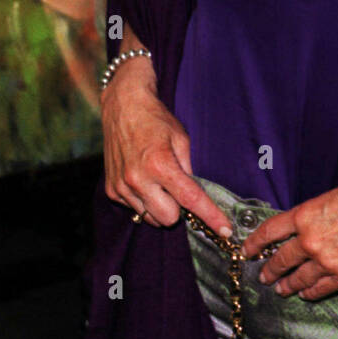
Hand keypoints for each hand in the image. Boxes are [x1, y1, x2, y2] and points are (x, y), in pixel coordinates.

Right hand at [101, 57, 231, 236]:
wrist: (123, 107)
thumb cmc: (156, 120)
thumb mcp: (181, 138)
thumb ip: (189, 168)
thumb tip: (196, 194)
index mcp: (160, 164)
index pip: (190, 199)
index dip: (210, 216)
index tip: (225, 230)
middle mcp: (138, 179)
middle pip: (168, 218)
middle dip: (178, 210)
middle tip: (179, 190)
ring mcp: (122, 187)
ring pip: (150, 218)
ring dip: (160, 206)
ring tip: (159, 182)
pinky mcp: (111, 190)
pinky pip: (135, 209)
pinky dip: (144, 200)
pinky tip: (144, 180)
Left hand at [240, 148, 337, 300]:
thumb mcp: (330, 198)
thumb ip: (312, 218)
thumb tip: (299, 233)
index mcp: (304, 216)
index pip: (269, 232)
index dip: (254, 243)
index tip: (247, 251)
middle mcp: (310, 241)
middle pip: (281, 260)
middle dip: (270, 269)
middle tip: (264, 275)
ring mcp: (327, 261)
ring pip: (298, 279)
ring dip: (287, 285)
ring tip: (281, 288)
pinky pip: (320, 290)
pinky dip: (311, 293)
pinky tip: (306, 293)